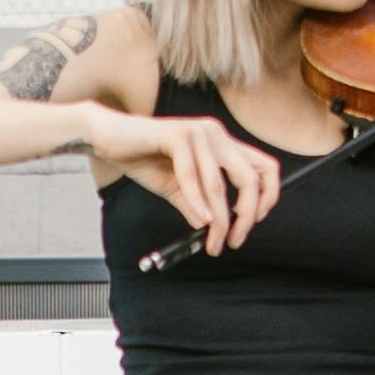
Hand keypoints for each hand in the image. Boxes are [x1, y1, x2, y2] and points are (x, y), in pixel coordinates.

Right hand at [93, 102, 285, 253]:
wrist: (107, 137)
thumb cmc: (142, 157)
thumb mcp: (175, 187)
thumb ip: (196, 204)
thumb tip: (210, 227)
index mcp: (222, 144)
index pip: (264, 167)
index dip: (267, 197)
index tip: (251, 223)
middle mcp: (216, 134)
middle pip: (251, 177)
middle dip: (248, 215)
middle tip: (233, 240)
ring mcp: (199, 132)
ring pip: (220, 183)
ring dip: (219, 219)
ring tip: (211, 241)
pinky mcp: (178, 135)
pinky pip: (193, 176)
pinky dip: (196, 201)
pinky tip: (197, 219)